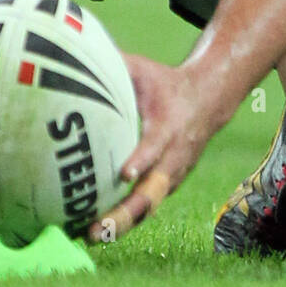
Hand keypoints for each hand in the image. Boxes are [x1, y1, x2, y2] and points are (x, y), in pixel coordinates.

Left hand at [87, 53, 218, 243]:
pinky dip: (125, 222)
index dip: (142, 159)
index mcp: (168, 127)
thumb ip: (114, 64)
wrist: (209, 101)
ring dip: (121, 225)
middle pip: (151, 193)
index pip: (156, 146)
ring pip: (149, 207)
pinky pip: (147, 207)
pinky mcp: (169, 184)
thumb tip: (76, 48)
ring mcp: (173, 175)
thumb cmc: (167, 84)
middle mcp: (173, 157)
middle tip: (96, 228)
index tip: (125, 172)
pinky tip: (95, 231)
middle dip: (125, 214)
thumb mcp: (143, 70)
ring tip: (89, 238)